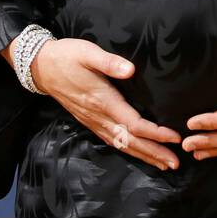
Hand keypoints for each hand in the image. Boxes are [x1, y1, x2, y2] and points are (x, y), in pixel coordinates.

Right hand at [29, 38, 180, 170]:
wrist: (41, 67)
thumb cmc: (67, 56)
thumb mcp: (87, 52)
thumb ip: (109, 62)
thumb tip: (130, 70)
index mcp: (103, 101)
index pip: (134, 124)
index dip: (155, 133)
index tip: (174, 138)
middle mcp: (99, 116)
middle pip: (130, 141)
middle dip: (154, 153)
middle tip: (175, 163)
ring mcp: (93, 121)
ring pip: (121, 144)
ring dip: (143, 155)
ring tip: (163, 164)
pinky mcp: (89, 121)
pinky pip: (112, 141)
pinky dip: (128, 150)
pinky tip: (137, 154)